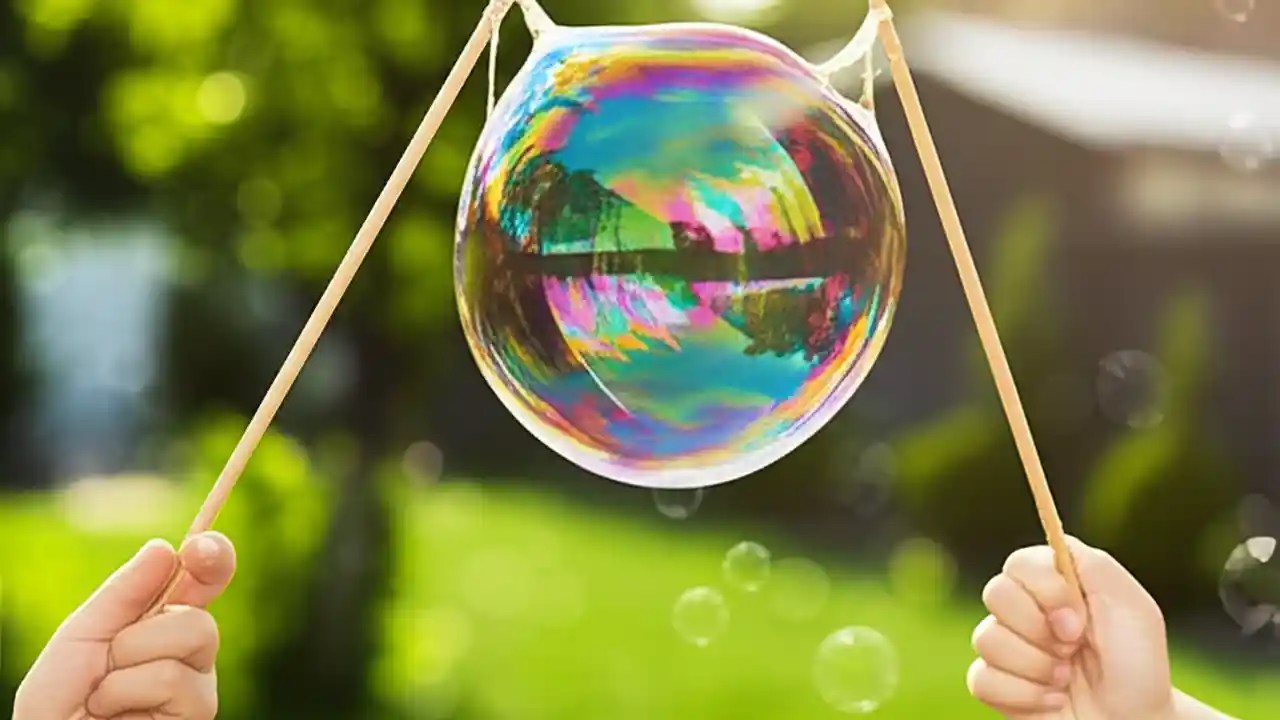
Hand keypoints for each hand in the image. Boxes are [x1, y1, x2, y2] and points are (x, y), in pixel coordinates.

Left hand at [15, 532, 236, 719]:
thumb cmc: (61, 701)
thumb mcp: (82, 636)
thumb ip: (124, 594)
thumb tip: (166, 547)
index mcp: (165, 624)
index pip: (204, 583)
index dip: (213, 558)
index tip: (201, 546)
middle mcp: (189, 654)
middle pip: (199, 615)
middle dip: (143, 630)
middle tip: (108, 660)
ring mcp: (198, 687)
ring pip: (193, 635)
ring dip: (129, 661)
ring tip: (104, 696)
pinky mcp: (199, 715)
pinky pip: (173, 676)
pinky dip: (127, 690)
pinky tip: (115, 713)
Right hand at [967, 537, 1174, 719]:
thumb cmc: (1136, 667)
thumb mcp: (1132, 607)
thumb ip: (1092, 564)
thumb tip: (1052, 547)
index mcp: (1054, 584)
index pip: (1020, 563)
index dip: (1045, 592)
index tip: (1078, 622)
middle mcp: (1025, 609)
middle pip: (995, 594)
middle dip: (1038, 631)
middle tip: (1072, 651)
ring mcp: (1006, 646)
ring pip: (986, 639)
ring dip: (1035, 667)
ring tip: (1065, 679)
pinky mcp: (995, 683)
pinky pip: (981, 679)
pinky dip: (1022, 695)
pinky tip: (1051, 700)